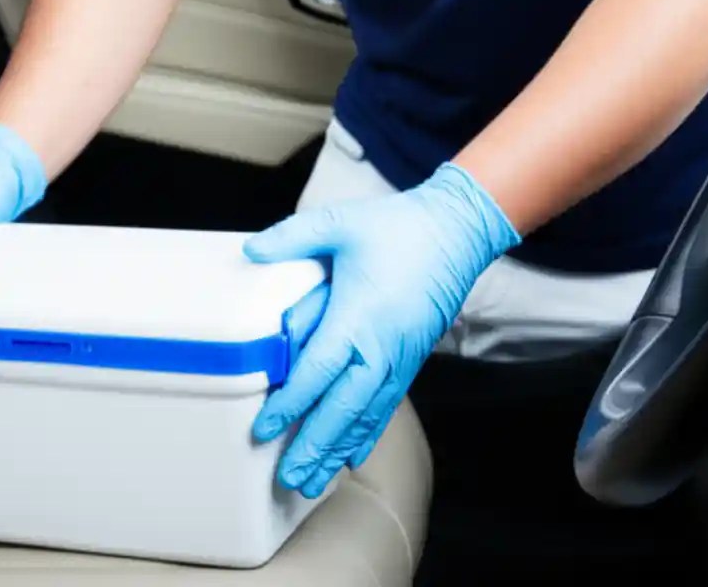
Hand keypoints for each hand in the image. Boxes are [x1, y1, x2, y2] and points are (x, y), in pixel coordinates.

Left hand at [246, 163, 519, 497]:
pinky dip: (365, 435)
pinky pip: (384, 407)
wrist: (456, 232)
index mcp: (358, 318)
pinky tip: (351, 457)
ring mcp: (398, 358)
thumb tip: (252, 251)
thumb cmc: (397, 228)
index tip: (265, 429)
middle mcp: (380, 348)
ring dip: (337, 451)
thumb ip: (292, 238)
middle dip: (314, 447)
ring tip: (313, 482)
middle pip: (342, 409)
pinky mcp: (409, 361)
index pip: (317, 372)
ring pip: (364, 417)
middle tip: (288, 479)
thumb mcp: (338, 224)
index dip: (290, 405)